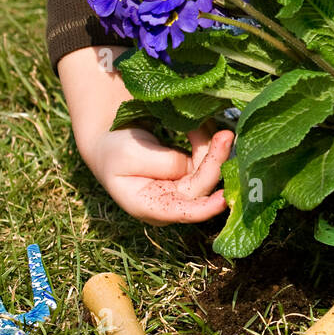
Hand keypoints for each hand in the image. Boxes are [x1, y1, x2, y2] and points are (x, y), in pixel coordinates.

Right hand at [85, 120, 234, 224]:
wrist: (108, 144)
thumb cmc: (114, 152)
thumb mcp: (132, 154)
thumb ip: (165, 163)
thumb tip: (195, 165)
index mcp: (150, 206)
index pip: (183, 213)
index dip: (206, 208)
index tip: (225, 198)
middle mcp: (170, 203)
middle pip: (201, 186)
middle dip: (214, 160)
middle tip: (225, 135)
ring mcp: (180, 189)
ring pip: (206, 171)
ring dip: (209, 146)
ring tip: (204, 122)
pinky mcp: (187, 174)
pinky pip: (203, 160)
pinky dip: (204, 143)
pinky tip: (198, 127)